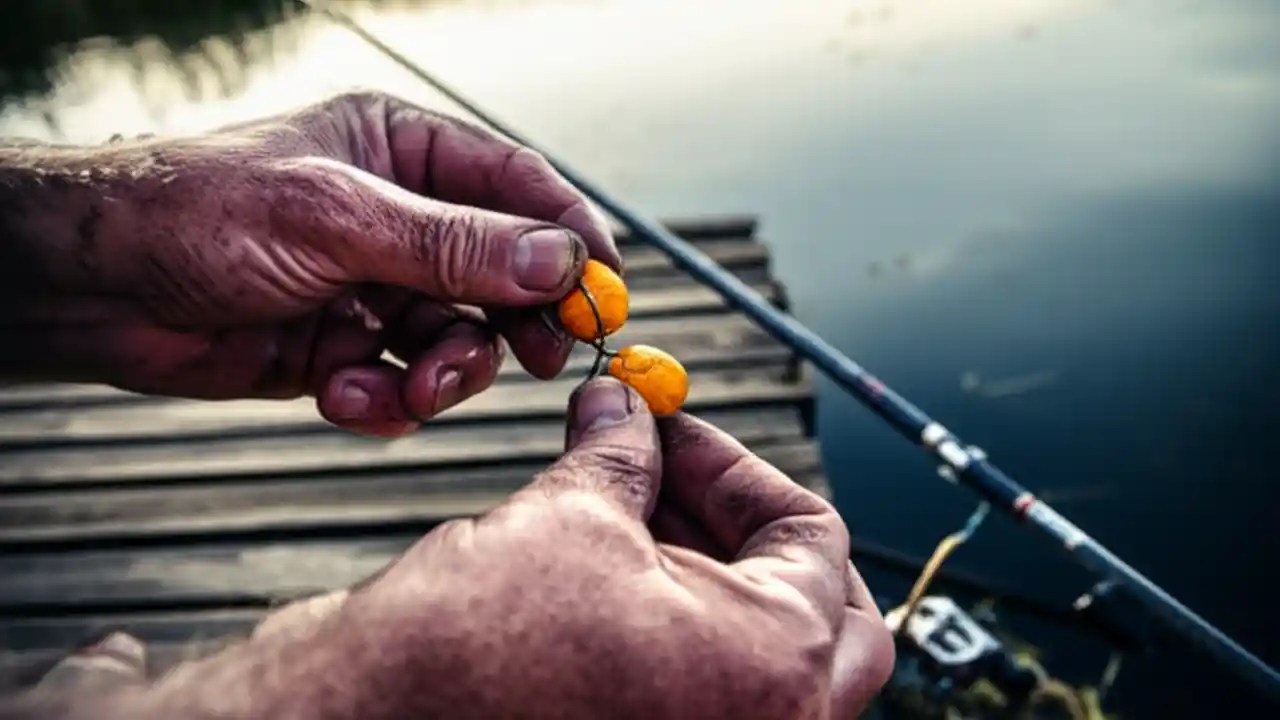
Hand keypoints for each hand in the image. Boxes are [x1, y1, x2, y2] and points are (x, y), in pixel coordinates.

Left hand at [0, 91, 619, 435]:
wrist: (95, 289)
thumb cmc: (198, 214)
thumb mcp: (338, 219)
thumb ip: (455, 245)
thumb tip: (561, 261)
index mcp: (405, 150)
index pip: (520, 186)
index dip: (571, 239)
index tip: (605, 293)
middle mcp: (399, 217)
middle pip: (503, 273)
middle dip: (510, 323)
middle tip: (532, 357)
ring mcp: (374, 286)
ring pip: (457, 341)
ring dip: (441, 375)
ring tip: (405, 389)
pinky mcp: (345, 347)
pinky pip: (402, 384)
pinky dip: (383, 401)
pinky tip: (340, 394)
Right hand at [7, 378, 892, 718]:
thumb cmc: (458, 662)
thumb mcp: (568, 518)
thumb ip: (624, 454)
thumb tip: (628, 411)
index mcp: (774, 672)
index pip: (815, 539)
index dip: (735, 467)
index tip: (678, 434)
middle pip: (812, 607)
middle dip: (742, 525)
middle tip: (675, 474)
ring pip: (756, 650)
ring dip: (703, 567)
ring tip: (627, 507)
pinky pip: (700, 686)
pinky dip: (670, 620)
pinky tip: (607, 565)